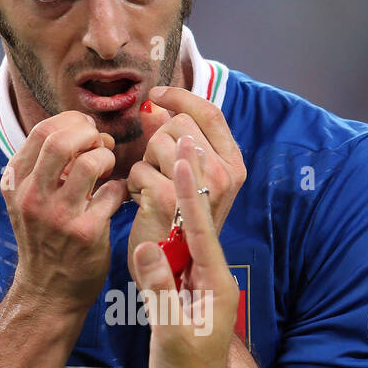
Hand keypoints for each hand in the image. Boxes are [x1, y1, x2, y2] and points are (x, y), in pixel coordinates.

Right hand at [1, 112, 127, 313]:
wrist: (48, 290)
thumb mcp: (27, 200)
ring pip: (90, 162)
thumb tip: (83, 131)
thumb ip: (44, 166)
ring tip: (108, 171)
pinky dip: (120, 188)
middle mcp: (32, 196)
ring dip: (107, 159)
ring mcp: (58, 215)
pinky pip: (113, 192)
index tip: (86, 133)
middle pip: (63, 140)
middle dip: (90, 135)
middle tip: (100, 147)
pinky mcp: (86, 233)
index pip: (42, 131)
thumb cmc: (45, 239)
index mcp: (15, 182)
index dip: (71, 123)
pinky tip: (116, 196)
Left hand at [126, 88, 245, 287]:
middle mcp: (223, 176)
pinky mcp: (167, 199)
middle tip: (159, 171)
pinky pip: (139, 169)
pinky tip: (144, 204)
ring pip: (156, 143)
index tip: (157, 94)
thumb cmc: (178, 222)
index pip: (209, 112)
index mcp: (234, 166)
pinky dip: (134, 185)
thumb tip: (153, 106)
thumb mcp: (187, 177)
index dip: (180, 97)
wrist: (171, 273)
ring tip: (154, 191)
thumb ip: (175, 139)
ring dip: (146, 164)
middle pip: (179, 124)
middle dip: (159, 140)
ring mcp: (198, 188)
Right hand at [132, 138, 239, 367]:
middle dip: (186, 159)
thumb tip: (145, 250)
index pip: (199, 222)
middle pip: (202, 201)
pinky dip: (164, 198)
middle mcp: (210, 265)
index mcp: (211, 279)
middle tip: (165, 116)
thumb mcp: (172, 337)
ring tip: (158, 129)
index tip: (181, 148)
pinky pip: (176, 227)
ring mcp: (198, 268)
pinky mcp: (184, 274)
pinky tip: (147, 176)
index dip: (189, 184)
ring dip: (175, 170)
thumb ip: (160, 292)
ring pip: (189, 208)